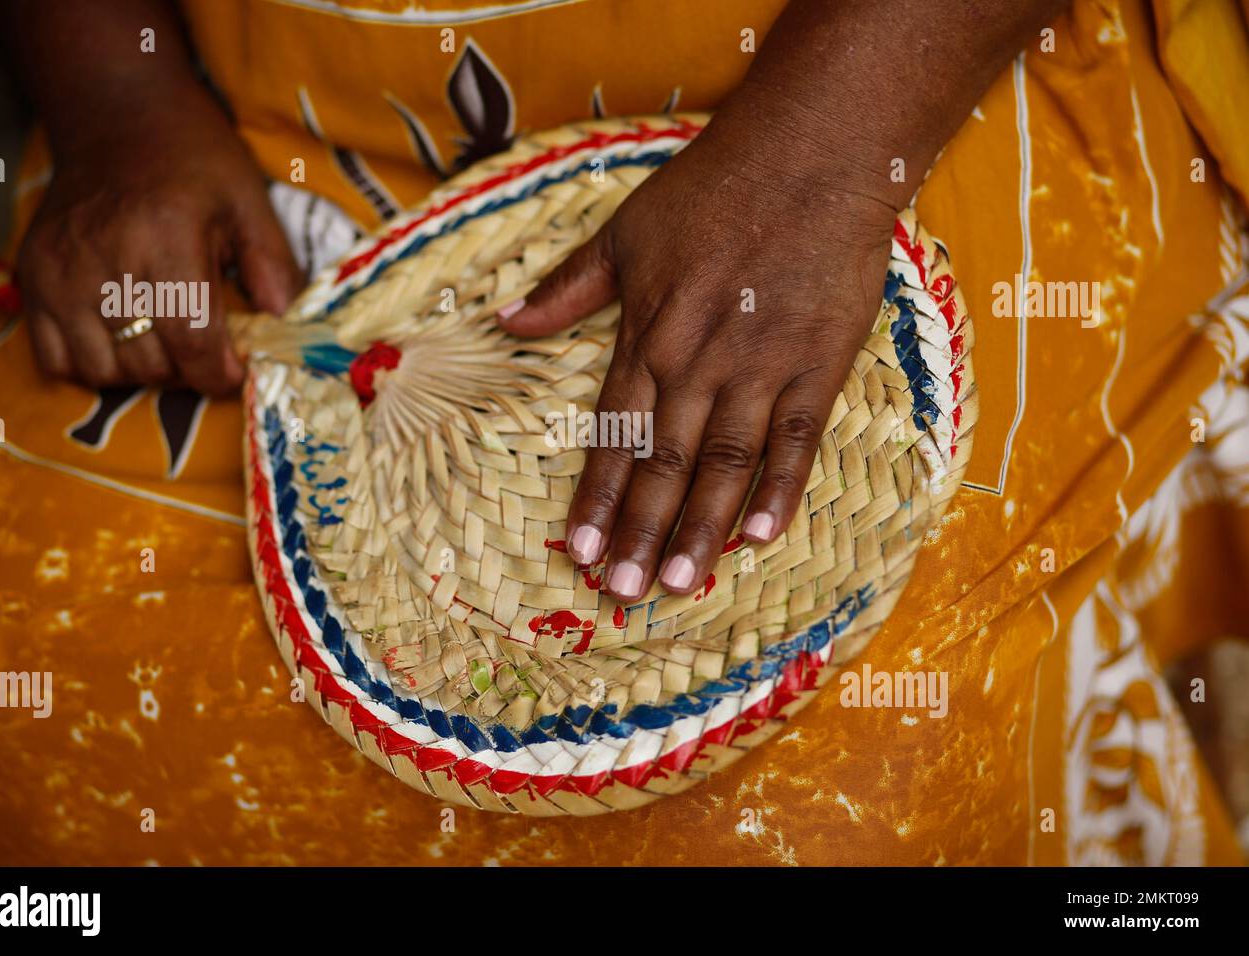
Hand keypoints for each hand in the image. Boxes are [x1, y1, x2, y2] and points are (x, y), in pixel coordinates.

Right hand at [16, 99, 300, 393]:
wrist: (117, 116)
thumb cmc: (194, 160)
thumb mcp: (249, 203)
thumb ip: (274, 268)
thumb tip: (284, 328)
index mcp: (165, 238)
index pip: (192, 340)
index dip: (220, 373)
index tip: (236, 371)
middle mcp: (104, 259)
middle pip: (151, 364)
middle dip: (189, 370)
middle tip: (205, 343)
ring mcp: (60, 272)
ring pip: (106, 372)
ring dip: (143, 371)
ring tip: (165, 338)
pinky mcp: (32, 277)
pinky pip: (58, 361)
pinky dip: (95, 365)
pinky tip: (122, 337)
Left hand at [499, 116, 897, 601]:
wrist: (808, 155)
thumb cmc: (711, 190)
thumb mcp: (622, 232)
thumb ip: (565, 287)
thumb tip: (504, 320)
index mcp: (648, 337)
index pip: (613, 434)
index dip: (596, 498)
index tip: (579, 553)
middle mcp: (698, 363)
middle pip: (663, 464)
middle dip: (639, 532)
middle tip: (622, 594)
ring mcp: (760, 367)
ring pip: (725, 464)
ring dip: (699, 527)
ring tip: (679, 584)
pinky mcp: (818, 364)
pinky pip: (797, 439)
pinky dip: (781, 489)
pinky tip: (762, 537)